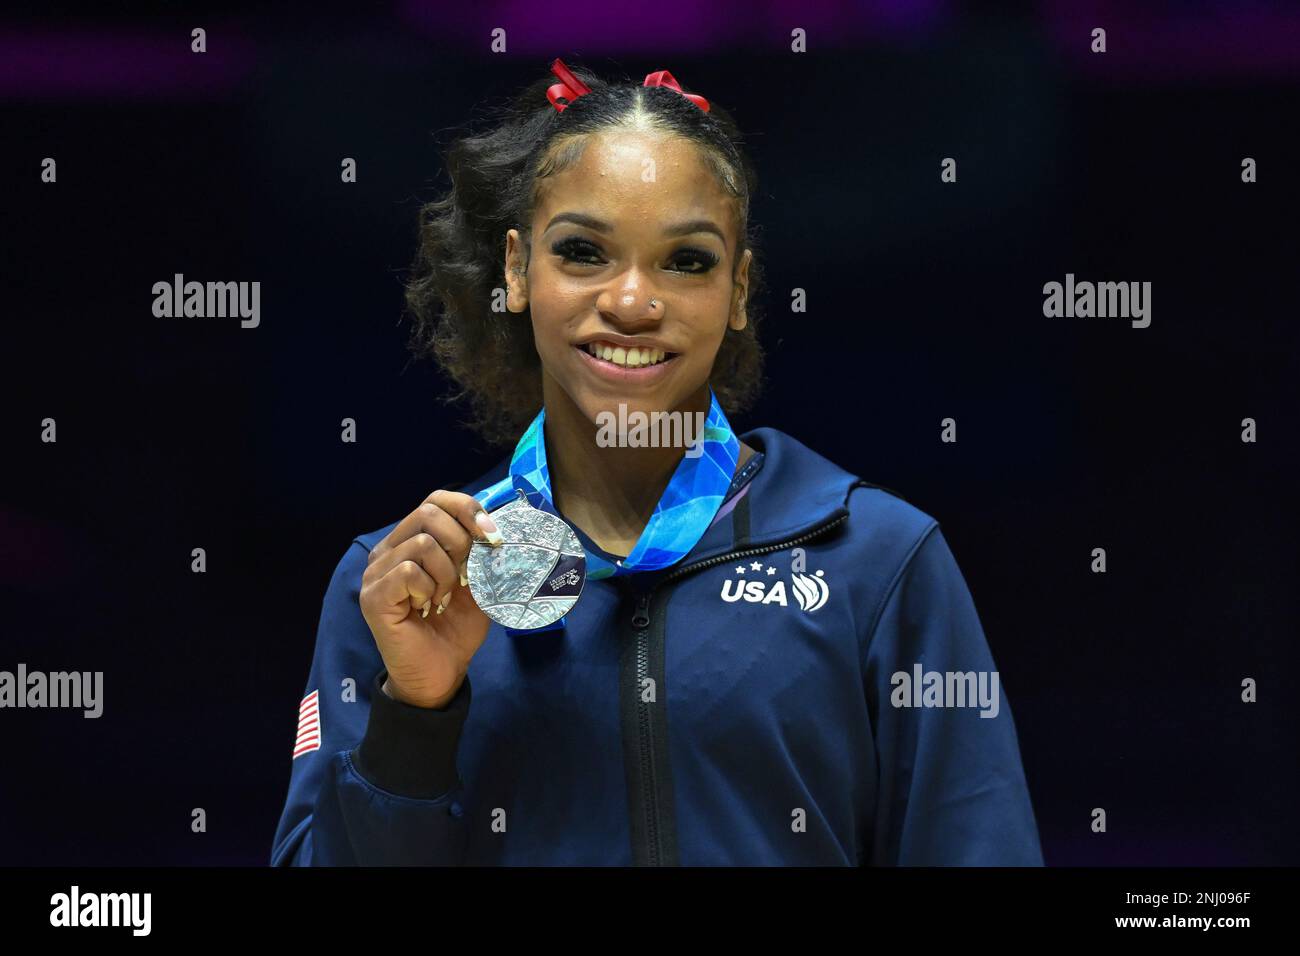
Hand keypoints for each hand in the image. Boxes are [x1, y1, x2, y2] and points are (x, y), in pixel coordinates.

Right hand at [359, 490, 502, 708]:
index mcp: (411, 541)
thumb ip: (484, 554)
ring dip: (447, 573)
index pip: (435, 500)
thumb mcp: (479, 584)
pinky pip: (409, 571)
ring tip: (443, 599)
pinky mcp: (374, 597)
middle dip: (461, 542)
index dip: (467, 509)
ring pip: (422, 544)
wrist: (441, 673)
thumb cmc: (455, 628)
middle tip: (467, 576)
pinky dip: (429, 588)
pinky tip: (427, 607)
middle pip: (428, 513)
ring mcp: (376, 573)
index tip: (492, 536)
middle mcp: (388, 551)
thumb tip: (500, 526)